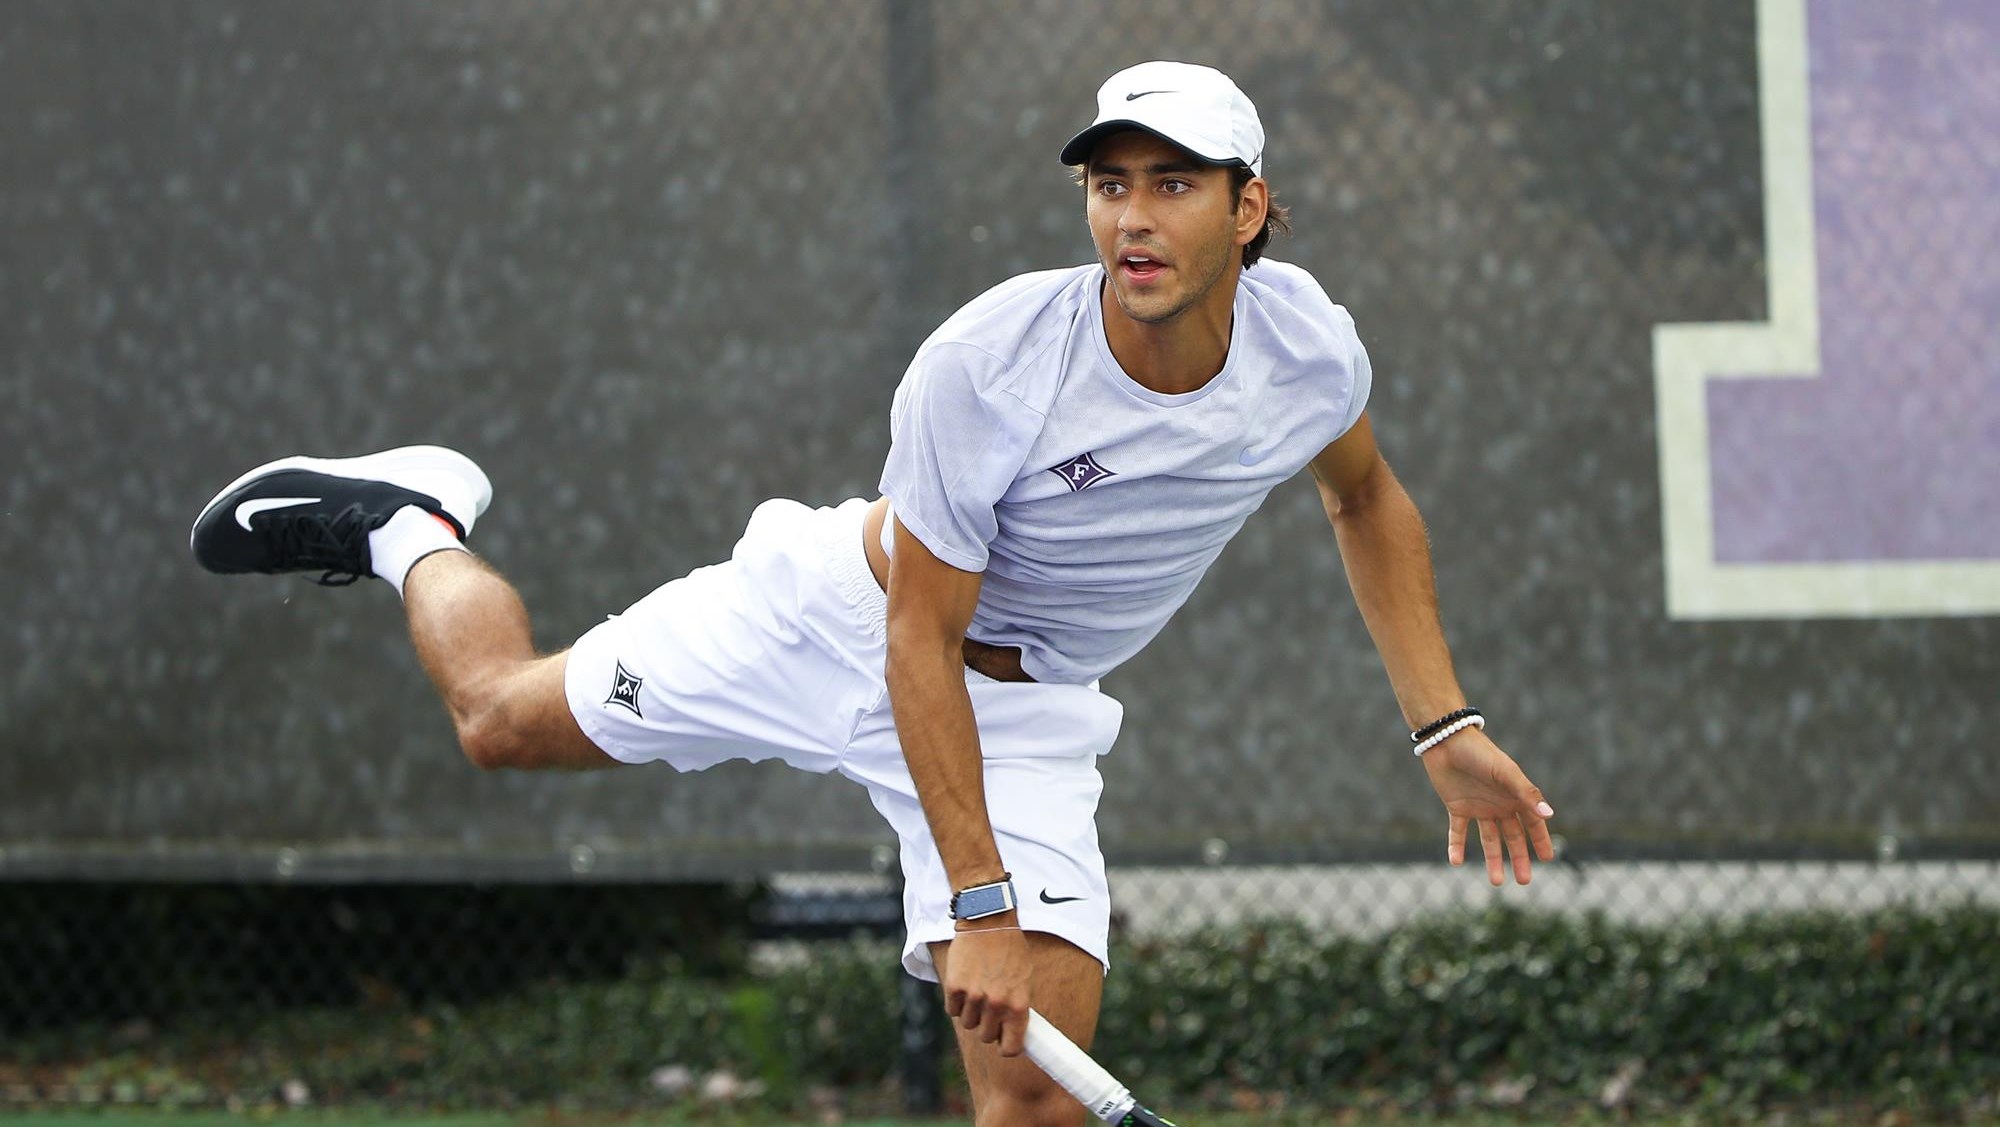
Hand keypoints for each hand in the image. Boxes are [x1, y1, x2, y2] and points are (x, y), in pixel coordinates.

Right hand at [943, 920, 1031, 1055]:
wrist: (988, 921)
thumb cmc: (1010, 950)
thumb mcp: (1024, 979)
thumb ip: (1017, 1006)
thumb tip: (1014, 1033)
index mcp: (1018, 1004)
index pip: (1011, 1047)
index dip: (1006, 1047)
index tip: (1003, 1042)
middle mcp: (997, 1004)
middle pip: (986, 1037)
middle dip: (988, 1026)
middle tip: (989, 1009)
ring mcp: (974, 996)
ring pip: (968, 1024)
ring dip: (971, 1013)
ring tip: (978, 991)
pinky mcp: (954, 987)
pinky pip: (952, 1010)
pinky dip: (957, 1002)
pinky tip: (965, 984)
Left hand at [1419, 728, 1554, 885]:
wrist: (1446, 740)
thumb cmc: (1480, 753)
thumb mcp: (1505, 773)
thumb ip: (1526, 793)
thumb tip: (1550, 815)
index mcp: (1514, 795)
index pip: (1532, 822)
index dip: (1540, 839)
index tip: (1548, 859)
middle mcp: (1499, 803)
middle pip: (1512, 836)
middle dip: (1519, 858)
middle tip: (1524, 881)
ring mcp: (1478, 807)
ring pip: (1489, 839)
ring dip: (1493, 859)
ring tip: (1496, 882)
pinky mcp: (1457, 807)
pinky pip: (1458, 831)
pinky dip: (1457, 846)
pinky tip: (1456, 862)